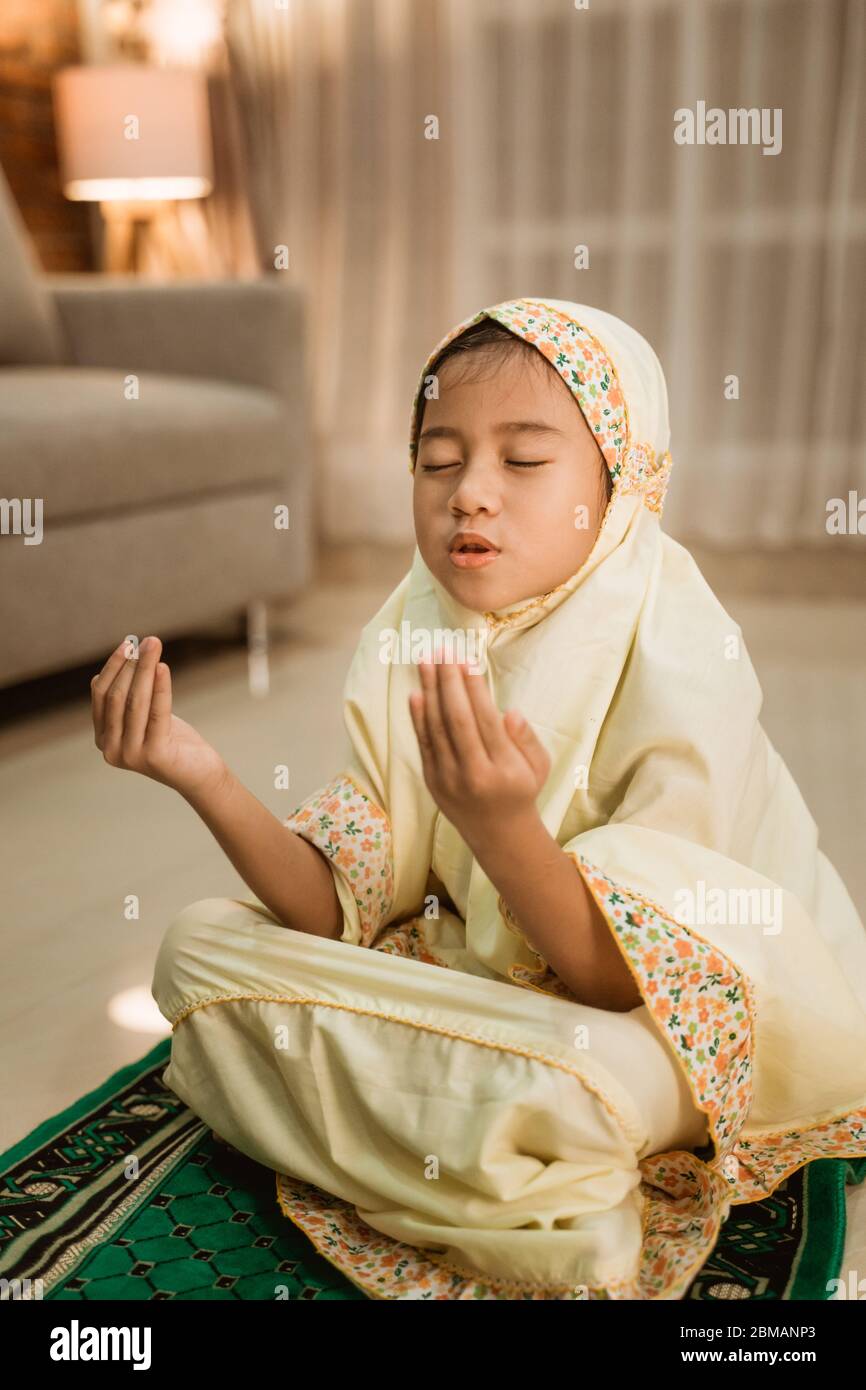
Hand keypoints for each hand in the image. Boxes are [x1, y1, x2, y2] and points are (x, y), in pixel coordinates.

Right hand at [91, 636, 227, 799]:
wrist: (200, 774)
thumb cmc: (172, 741)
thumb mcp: (144, 717)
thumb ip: (129, 696)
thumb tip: (124, 657)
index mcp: (103, 738)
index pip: (101, 694)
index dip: (113, 667)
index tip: (128, 643)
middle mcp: (110, 749)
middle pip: (117, 696)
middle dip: (131, 664)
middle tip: (147, 641)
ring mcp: (130, 755)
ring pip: (135, 702)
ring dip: (145, 669)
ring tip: (154, 646)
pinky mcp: (154, 756)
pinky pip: (156, 712)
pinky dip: (160, 687)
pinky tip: (163, 668)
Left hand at [408, 657, 549, 841]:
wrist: (498, 834)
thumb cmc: (522, 790)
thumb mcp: (539, 766)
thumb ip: (527, 739)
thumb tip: (508, 712)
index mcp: (504, 769)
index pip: (484, 720)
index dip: (473, 688)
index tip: (466, 659)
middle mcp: (473, 774)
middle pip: (456, 719)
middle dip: (448, 681)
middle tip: (443, 650)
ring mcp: (448, 779)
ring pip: (436, 728)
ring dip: (429, 691)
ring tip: (426, 661)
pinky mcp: (432, 781)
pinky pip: (424, 743)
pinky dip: (418, 717)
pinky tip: (417, 692)